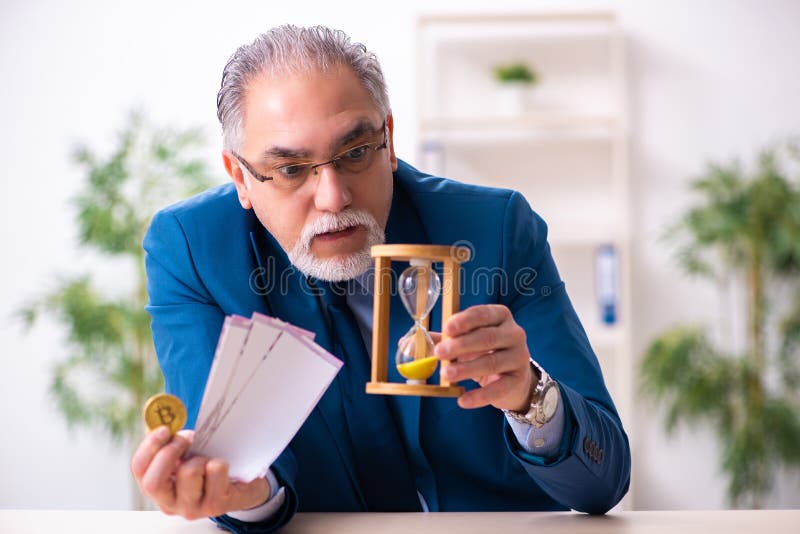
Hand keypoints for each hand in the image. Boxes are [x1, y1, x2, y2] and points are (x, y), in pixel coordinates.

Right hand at [131, 426, 269, 519]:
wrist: (243, 486)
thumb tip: (166, 413)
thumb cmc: (209, 465)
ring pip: (188, 472)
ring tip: (209, 459)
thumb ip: (172, 439)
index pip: (139, 469)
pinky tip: (225, 470)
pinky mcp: (215, 505)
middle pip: (153, 482)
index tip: (166, 428)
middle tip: (188, 437)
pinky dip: (221, 461)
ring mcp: (192, 508)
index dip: (149, 446)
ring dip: (200, 456)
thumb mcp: (187, 454)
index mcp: (158, 486)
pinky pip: (215, 469)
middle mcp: (170, 503)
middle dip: (170, 451)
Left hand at [434, 304, 532, 411]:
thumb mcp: (464, 342)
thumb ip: (438, 340)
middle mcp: (513, 333)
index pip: (482, 314)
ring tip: (446, 375)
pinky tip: (462, 400)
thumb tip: (406, 344)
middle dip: (461, 345)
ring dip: (466, 369)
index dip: (464, 321)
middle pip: (486, 337)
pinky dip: (479, 396)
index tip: (446, 328)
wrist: (512, 379)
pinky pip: (498, 389)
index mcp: (499, 316)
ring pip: (492, 362)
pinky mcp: (518, 380)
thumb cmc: (483, 353)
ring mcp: (519, 357)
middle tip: (439, 353)